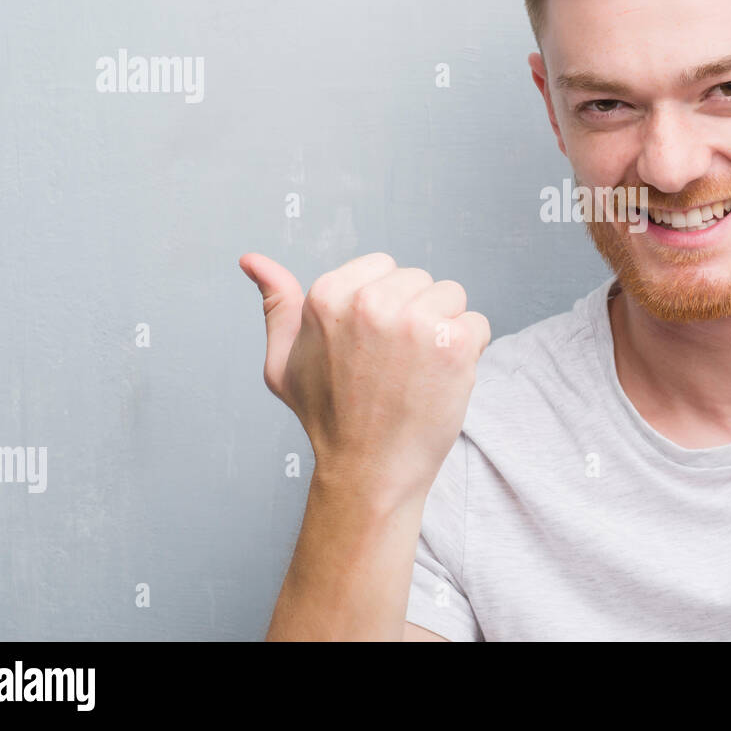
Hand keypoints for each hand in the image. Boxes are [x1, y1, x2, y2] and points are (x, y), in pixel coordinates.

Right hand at [239, 251, 490, 499]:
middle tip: (395, 364)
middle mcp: (370, 301)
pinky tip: (441, 379)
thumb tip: (253, 259)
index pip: (383, 265)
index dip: (385, 304)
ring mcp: (414, 321)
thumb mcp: (283, 361)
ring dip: (444, 329)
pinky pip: (477, 323)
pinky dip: (469, 350)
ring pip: (451, 296)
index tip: (373, 344)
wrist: (369, 471)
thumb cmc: (328, 418)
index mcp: (328, 295)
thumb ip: (276, 305)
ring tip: (418, 370)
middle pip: (419, 279)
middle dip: (415, 313)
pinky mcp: (452, 342)